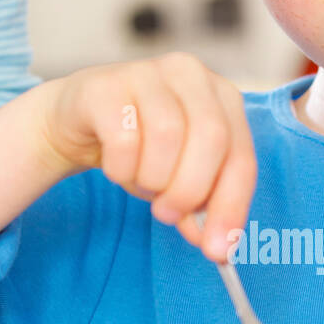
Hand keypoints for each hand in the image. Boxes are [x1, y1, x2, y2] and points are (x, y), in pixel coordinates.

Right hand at [40, 52, 255, 260]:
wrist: (81, 120)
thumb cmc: (142, 146)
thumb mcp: (180, 178)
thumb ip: (202, 208)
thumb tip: (218, 245)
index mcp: (223, 97)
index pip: (242, 157)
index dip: (232, 207)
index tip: (217, 250)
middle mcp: (191, 75)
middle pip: (211, 139)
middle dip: (189, 190)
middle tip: (168, 214)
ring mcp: (148, 73)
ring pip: (166, 136)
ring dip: (152, 178)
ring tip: (142, 182)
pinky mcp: (106, 85)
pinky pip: (123, 138)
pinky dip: (121, 169)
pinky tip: (117, 167)